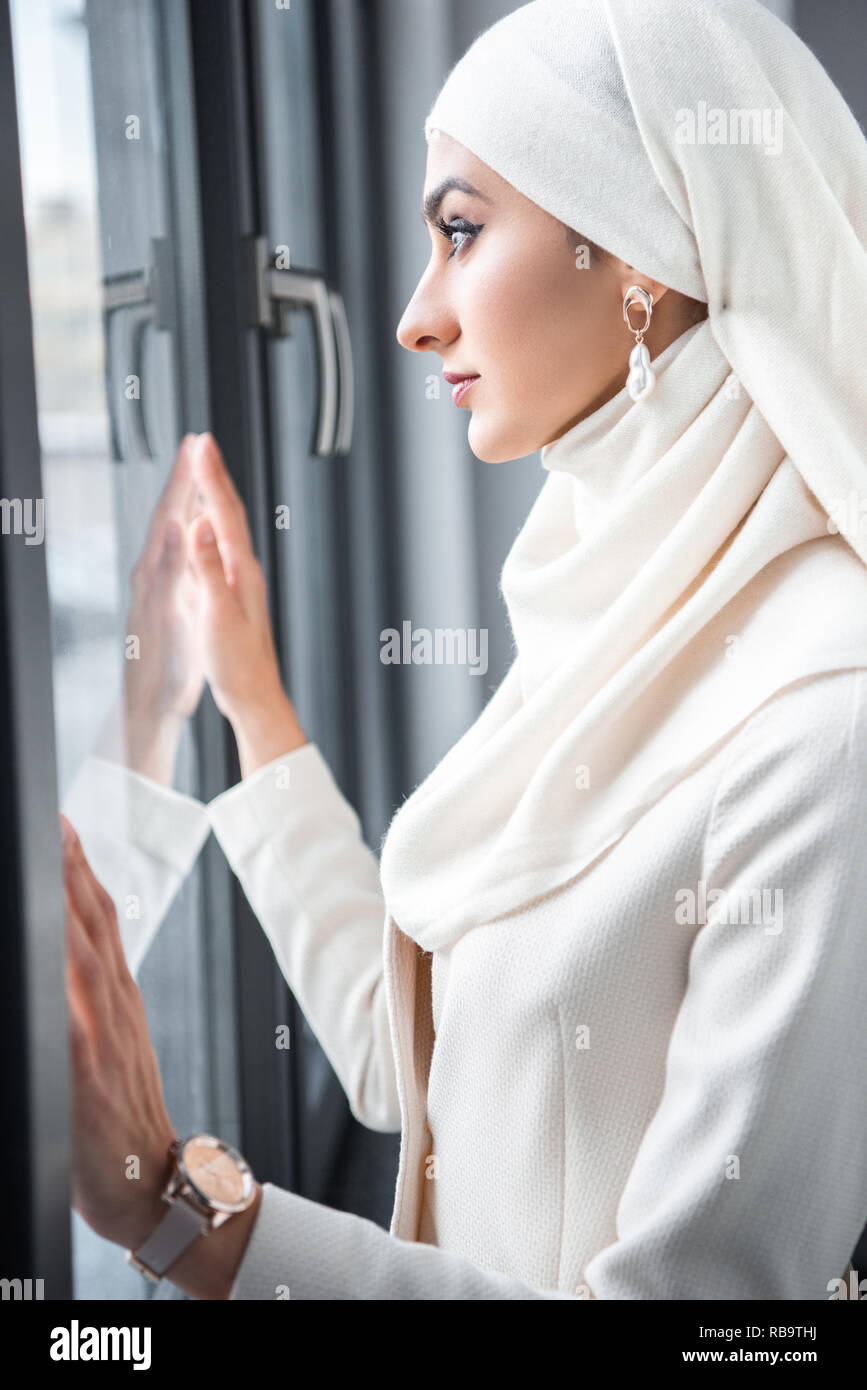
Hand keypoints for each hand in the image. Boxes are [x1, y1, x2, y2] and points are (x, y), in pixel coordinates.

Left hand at [61, 812, 176, 1250]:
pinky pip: (70, 1016)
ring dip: (65, 906)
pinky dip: (63, 977)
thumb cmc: (121, 1114)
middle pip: (90, 924)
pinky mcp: (84, 1072)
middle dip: (69, 870)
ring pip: (81, 956)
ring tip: (47, 860)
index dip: (80, 868)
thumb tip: (66, 942)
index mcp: (118, 996)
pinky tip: (52, 949)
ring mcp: (101, 1037)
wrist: (148, 1180)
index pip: (100, 917)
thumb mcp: (116, 1041)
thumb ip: (93, 993)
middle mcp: (112, 1006)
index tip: (60, 822)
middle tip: (51, 821)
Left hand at [124, 434, 206, 725]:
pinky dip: (186, 530)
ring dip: (184, 501)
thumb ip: (177, 572)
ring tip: (196, 475)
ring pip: (171, 532)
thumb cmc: (164, 672)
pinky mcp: (162, 600)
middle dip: (183, 479)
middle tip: (195, 443)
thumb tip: (181, 526)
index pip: (172, 513)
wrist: (147, 707)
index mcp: (157, 575)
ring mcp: (156, 587)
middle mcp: (152, 575)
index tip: (196, 445)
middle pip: (168, 514)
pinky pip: (176, 553)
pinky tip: (195, 530)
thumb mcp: (172, 620)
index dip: (185, 479)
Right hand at [186, 433, 290, 726]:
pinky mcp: (234, 595)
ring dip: (214, 496)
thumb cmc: (237, 664)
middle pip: (229, 512)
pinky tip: (206, 527)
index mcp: (241, 571)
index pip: (222, 513)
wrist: (254, 695)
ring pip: (227, 528)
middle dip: (214, 476)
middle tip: (202, 443)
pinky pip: (222, 548)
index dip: (209, 477)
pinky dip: (211, 527)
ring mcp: (241, 582)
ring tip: (204, 471)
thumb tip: (200, 525)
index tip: (200, 444)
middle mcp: (245, 570)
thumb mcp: (217, 616)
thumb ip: (209, 570)